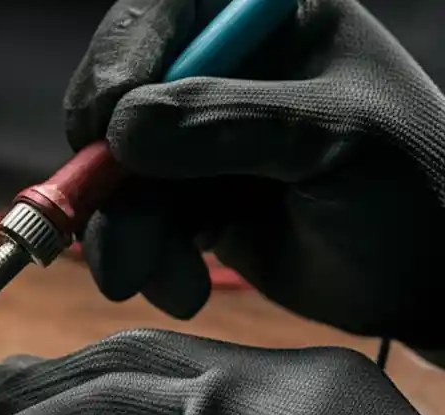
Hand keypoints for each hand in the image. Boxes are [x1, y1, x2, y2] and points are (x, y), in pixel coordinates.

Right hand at [65, 0, 444, 347]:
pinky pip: (129, 219)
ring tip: (171, 283)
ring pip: (114, 172)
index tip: (101, 123)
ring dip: (127, 232)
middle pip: (116, 97)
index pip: (163, 13)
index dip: (120, 60)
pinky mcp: (185, 197)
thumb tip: (121, 131)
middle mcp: (222, 68)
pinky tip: (184, 288)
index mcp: (264, 18)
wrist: (425, 284)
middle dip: (111, 173)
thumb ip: (228, 123)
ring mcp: (198, 137)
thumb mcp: (332, 138)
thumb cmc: (412, 191)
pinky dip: (144, 258)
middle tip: (111, 224)